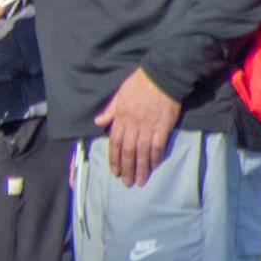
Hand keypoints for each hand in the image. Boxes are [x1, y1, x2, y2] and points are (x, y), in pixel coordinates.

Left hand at [96, 67, 180, 187]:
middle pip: (128, 151)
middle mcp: (133, 125)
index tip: (115, 171)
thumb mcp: (119, 95)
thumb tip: (98, 122)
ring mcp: (148, 127)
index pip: (114, 143)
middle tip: (127, 183)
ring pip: (142, 152)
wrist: (162, 77)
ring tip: (140, 181)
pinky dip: (156, 157)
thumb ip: (109, 111)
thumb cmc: (139, 84)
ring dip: (141, 168)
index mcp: (121, 118)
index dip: (114, 159)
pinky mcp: (163, 127)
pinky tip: (154, 165)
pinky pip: (158, 145)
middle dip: (127, 169)